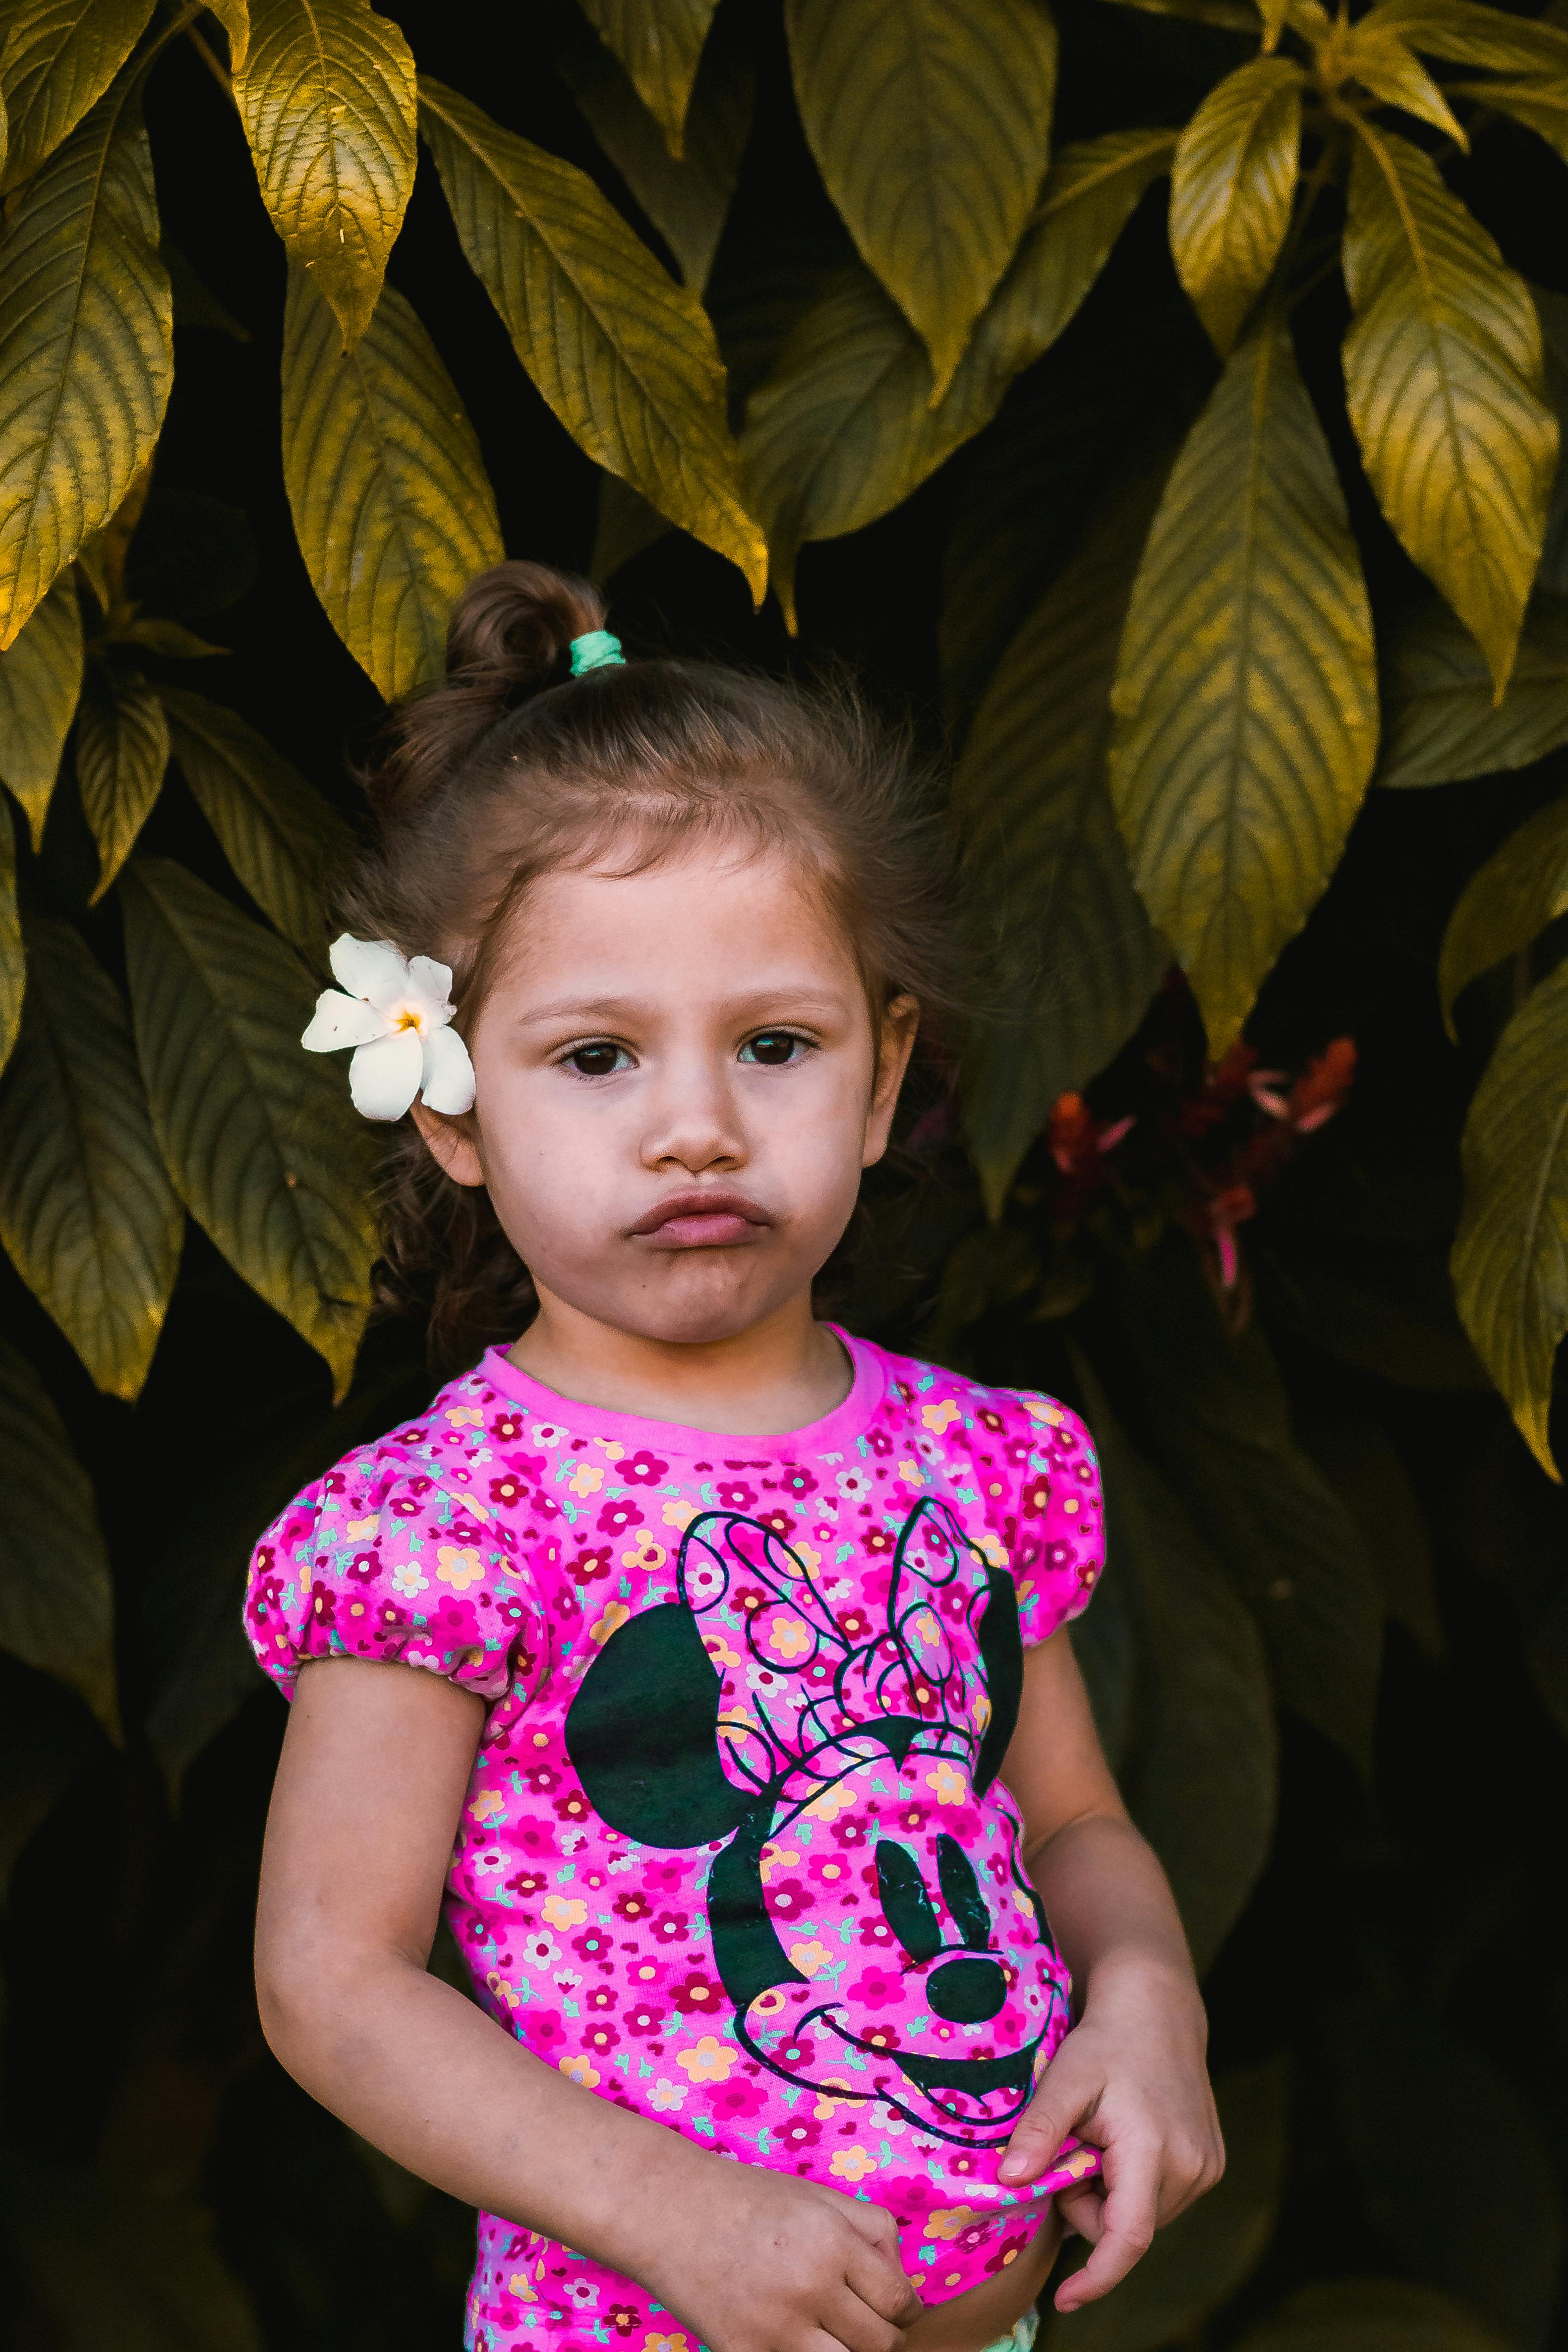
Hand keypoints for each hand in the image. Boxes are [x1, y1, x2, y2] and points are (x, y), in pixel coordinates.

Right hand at [643, 2156, 924, 2351]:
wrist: (670, 2212)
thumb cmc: (750, 2200)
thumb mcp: (819, 2196)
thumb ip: (873, 2231)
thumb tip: (901, 2283)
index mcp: (833, 2242)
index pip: (899, 2302)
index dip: (906, 2312)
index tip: (898, 2312)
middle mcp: (810, 2288)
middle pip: (879, 2345)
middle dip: (882, 2338)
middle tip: (864, 2325)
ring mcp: (776, 2330)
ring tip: (830, 2334)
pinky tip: (790, 2337)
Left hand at [996, 1959, 1223, 2311]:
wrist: (1158, 2009)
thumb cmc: (1106, 2041)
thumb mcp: (1065, 2079)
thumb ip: (1039, 2132)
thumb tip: (1009, 2182)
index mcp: (1152, 2149)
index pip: (1128, 2236)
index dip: (1097, 2277)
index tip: (1064, 2301)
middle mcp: (1190, 2167)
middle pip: (1123, 2225)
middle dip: (1087, 2202)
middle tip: (1073, 2146)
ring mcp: (1207, 2169)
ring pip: (1140, 2215)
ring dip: (1110, 2192)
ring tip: (1100, 2135)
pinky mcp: (1212, 2166)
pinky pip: (1159, 2200)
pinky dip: (1131, 2183)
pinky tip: (1124, 2138)